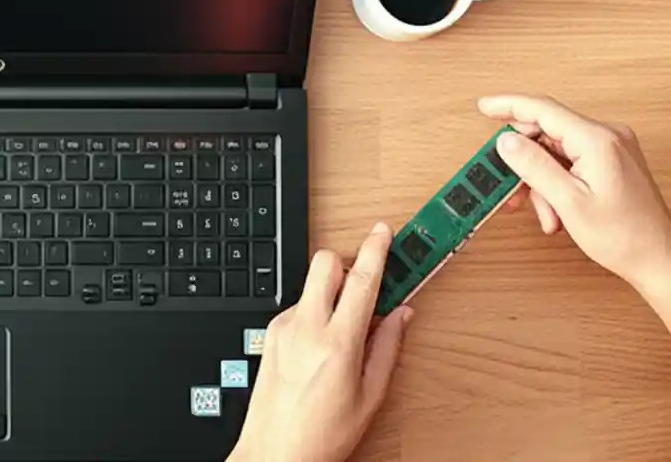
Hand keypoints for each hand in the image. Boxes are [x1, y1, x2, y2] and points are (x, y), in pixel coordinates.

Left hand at [228, 224, 412, 461]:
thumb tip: (402, 314)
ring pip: (311, 286)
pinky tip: (322, 344)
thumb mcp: (370, 397)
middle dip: (347, 262)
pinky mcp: (270, 334)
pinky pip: (298, 307)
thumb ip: (389, 348)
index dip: (375, 250)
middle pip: (325, 264)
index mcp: (337, 343)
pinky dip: (315, 313)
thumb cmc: (322, 435)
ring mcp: (283, 329)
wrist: (274, 453)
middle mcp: (305, 328)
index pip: (361, 280)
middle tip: (364, 284)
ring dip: (331, 293)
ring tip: (345, 329)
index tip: (383, 232)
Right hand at [479, 94, 670, 307]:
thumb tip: (506, 141)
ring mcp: (610, 148)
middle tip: (507, 188)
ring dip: (541, 181)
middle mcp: (607, 137)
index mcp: (598, 141)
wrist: (657, 257)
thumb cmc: (624, 236)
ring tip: (546, 213)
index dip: (509, 106)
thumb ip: (534, 166)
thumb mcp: (568, 202)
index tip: (485, 107)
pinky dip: (556, 183)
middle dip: (525, 163)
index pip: (543, 110)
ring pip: (555, 152)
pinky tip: (557, 210)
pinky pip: (569, 161)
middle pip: (546, 134)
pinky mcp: (610, 161)